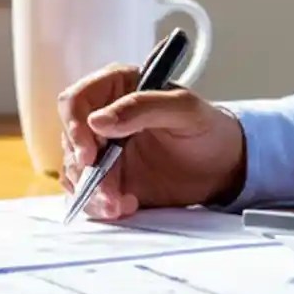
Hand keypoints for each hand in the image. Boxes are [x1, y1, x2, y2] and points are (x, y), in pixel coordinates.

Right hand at [57, 64, 246, 220]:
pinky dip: (98, 204)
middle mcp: (103, 117)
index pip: (76, 101)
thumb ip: (142, 107)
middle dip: (86, 169)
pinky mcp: (108, 178)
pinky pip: (86, 192)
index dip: (75, 126)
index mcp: (117, 88)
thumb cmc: (207, 128)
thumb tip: (97, 120)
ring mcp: (102, 149)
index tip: (89, 153)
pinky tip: (125, 206)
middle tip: (109, 190)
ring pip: (74, 169)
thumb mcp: (183, 110)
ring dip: (92, 190)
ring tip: (121, 204)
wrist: (222, 167)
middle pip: (70, 140)